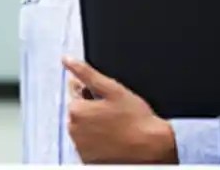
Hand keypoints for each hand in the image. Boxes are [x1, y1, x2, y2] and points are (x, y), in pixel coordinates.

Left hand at [63, 57, 177, 163]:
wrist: (153, 151)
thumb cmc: (137, 121)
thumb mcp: (113, 90)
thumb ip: (87, 73)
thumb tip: (67, 60)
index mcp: (76, 109)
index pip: (77, 92)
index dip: (93, 93)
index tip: (109, 101)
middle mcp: (73, 129)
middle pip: (79, 111)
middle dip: (92, 109)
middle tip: (115, 114)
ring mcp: (80, 146)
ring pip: (84, 128)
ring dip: (95, 125)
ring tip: (117, 128)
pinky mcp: (88, 159)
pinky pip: (89, 144)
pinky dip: (97, 141)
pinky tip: (114, 140)